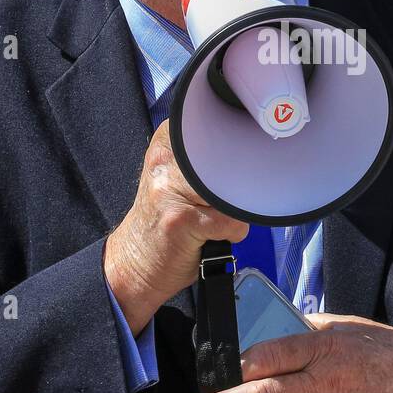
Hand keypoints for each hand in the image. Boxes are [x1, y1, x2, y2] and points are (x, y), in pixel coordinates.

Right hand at [103, 119, 248, 334]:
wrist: (133, 262)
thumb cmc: (164, 220)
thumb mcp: (176, 178)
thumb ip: (207, 160)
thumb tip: (258, 153)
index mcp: (167, 142)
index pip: (222, 129)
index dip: (240, 150)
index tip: (239, 167)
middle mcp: (165, 160)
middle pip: (232, 160)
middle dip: (239, 184)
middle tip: (225, 201)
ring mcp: (170, 189)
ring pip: (233, 191)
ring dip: (235, 210)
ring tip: (214, 219)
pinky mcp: (180, 220)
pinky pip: (231, 222)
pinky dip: (232, 234)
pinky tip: (212, 237)